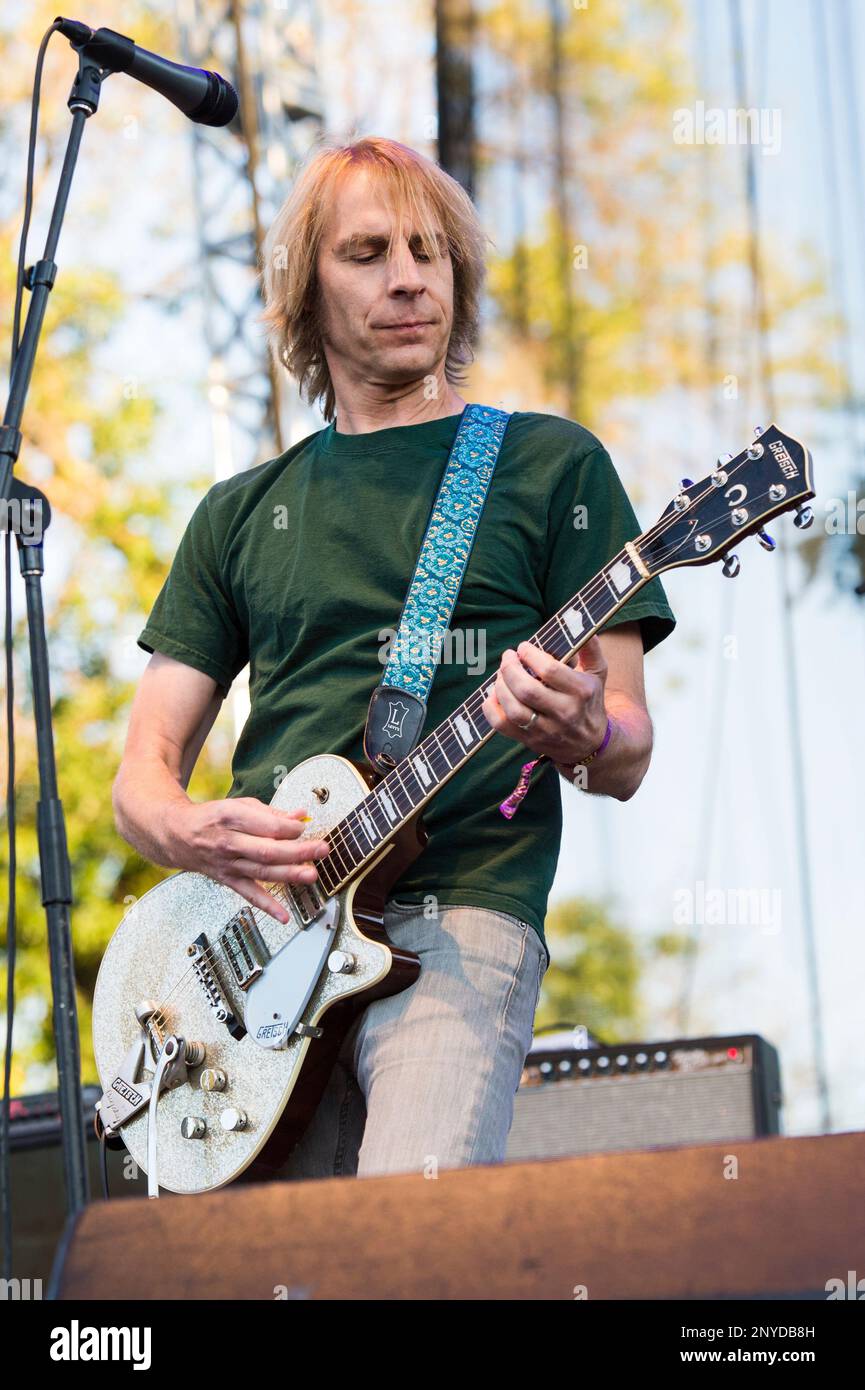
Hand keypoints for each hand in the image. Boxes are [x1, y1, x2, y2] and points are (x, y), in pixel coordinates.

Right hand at [165, 797, 330, 922]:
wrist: (178, 834)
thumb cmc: (212, 818)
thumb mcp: (239, 805)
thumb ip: (271, 812)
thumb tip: (300, 816)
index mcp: (232, 817)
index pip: (267, 825)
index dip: (290, 828)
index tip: (304, 826)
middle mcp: (229, 842)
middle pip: (268, 850)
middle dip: (298, 851)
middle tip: (321, 849)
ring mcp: (228, 864)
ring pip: (262, 872)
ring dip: (290, 875)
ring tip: (312, 875)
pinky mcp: (228, 879)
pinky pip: (249, 894)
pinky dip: (267, 906)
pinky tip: (284, 915)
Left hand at [481, 636, 608, 764]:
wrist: (590, 744)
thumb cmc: (589, 701)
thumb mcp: (598, 673)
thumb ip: (590, 648)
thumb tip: (578, 622)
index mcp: (581, 692)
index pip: (549, 670)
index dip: (530, 655)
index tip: (523, 647)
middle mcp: (564, 712)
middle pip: (527, 690)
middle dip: (510, 669)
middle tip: (507, 658)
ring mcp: (546, 730)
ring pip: (513, 709)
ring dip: (500, 687)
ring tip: (501, 675)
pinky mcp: (530, 740)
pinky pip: (502, 725)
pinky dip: (491, 708)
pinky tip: (494, 694)